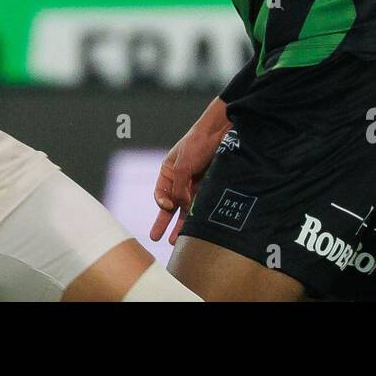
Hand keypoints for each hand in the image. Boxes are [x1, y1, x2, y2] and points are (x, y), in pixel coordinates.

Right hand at [150, 99, 231, 245]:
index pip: (160, 193)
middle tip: (156, 238)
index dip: (161, 202)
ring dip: (181, 225)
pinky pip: (200, 206)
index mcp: (168, 172)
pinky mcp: (209, 188)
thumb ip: (179, 189)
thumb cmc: (197, 143)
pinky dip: (197, 217)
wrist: (220, 133)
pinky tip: (195, 230)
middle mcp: (180, 181)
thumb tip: (182, 207)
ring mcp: (194, 186)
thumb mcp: (182, 165)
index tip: (167, 207)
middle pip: (169, 205)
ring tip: (175, 242)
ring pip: (185, 209)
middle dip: (163, 221)